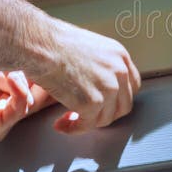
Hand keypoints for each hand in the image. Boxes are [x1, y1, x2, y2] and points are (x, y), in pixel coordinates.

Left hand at [0, 67, 53, 142]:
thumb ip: (20, 75)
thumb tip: (42, 71)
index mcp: (5, 96)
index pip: (34, 89)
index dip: (46, 77)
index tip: (58, 64)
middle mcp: (6, 110)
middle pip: (38, 97)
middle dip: (46, 81)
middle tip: (55, 66)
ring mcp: (3, 121)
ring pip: (31, 101)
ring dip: (24, 81)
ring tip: (14, 70)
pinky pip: (19, 109)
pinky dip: (19, 91)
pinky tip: (11, 78)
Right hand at [31, 20, 140, 134]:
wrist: (40, 45)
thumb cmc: (54, 42)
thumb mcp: (89, 47)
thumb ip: (100, 65)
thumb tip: (95, 82)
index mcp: (119, 55)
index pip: (132, 85)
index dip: (118, 98)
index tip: (106, 104)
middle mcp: (119, 71)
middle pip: (123, 105)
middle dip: (105, 113)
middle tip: (88, 116)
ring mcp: (108, 88)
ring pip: (106, 118)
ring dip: (88, 122)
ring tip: (71, 118)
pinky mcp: (92, 102)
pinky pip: (87, 125)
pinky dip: (74, 128)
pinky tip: (63, 124)